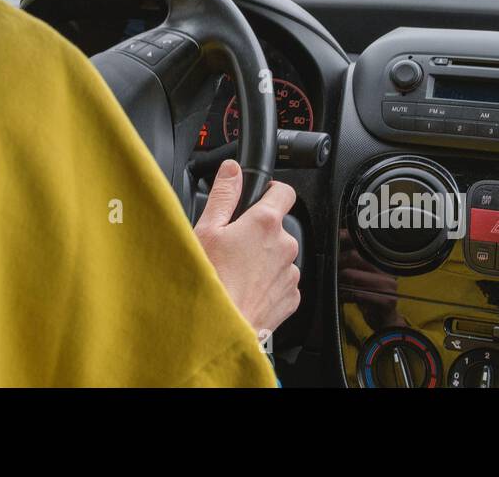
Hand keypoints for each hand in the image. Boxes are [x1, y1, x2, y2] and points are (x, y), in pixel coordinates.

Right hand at [193, 159, 300, 338]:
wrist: (219, 329)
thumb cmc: (210, 280)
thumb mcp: (207, 229)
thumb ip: (224, 194)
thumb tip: (232, 170)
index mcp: (265, 222)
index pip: (284, 191)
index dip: (271, 191)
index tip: (260, 197)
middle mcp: (285, 244)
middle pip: (278, 227)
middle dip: (259, 232)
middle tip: (233, 245)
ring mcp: (291, 272)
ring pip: (280, 255)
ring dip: (265, 259)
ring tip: (238, 272)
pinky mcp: (292, 297)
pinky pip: (282, 281)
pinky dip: (268, 283)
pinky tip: (246, 288)